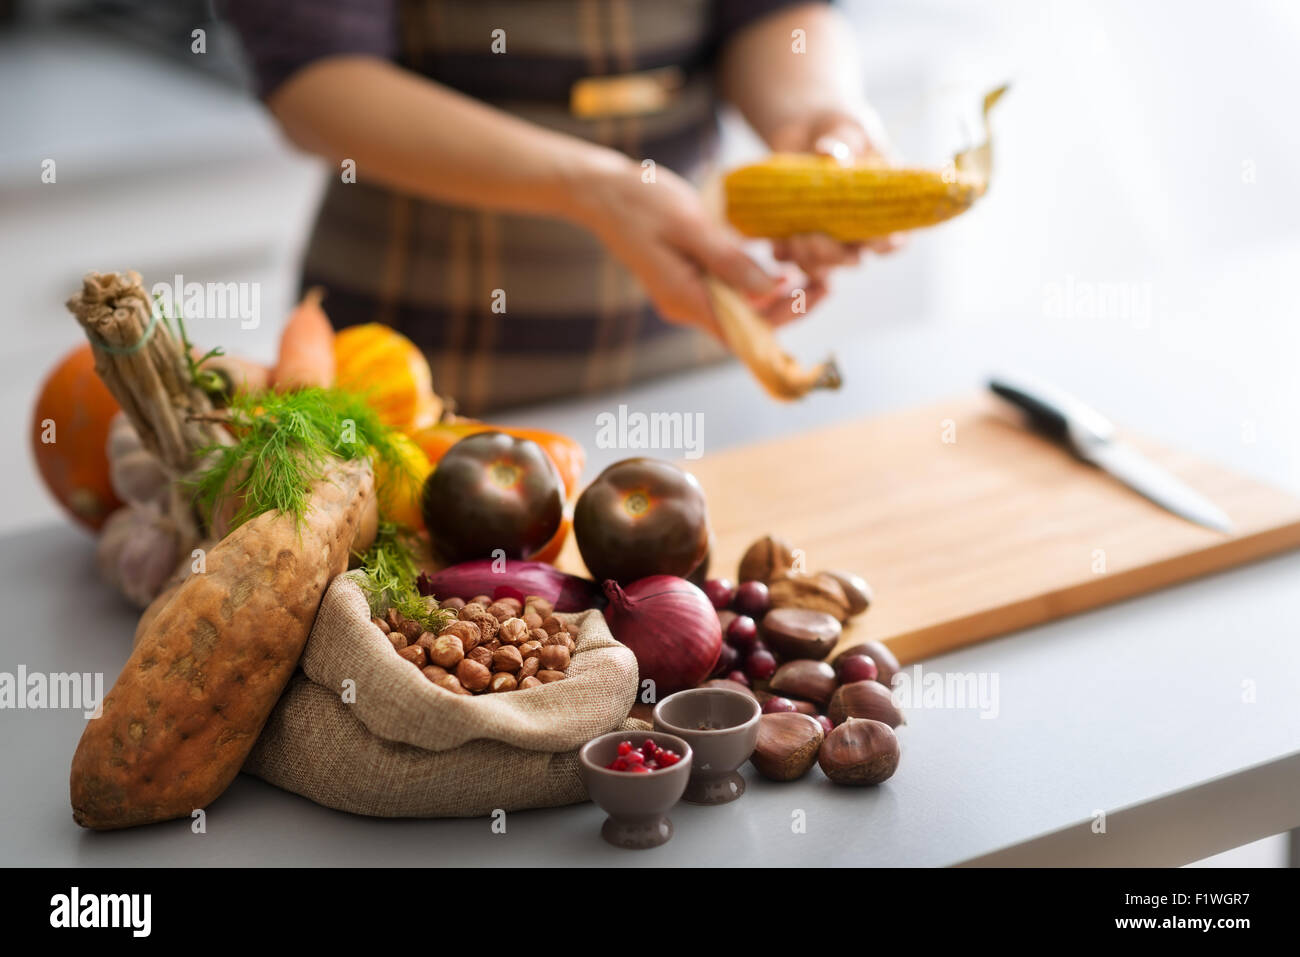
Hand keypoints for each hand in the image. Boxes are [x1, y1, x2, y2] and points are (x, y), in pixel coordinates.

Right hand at [568, 154, 822, 335]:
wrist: (601, 192)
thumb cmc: (642, 201)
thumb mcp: (692, 225)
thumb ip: (730, 261)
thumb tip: (772, 288)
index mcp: (684, 297)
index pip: (744, 329)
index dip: (785, 318)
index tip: (815, 293)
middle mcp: (684, 306)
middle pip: (746, 325)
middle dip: (788, 308)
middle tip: (825, 281)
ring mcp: (683, 296)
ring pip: (739, 311)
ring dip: (776, 297)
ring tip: (811, 273)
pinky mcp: (685, 282)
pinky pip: (726, 295)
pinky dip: (755, 285)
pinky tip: (778, 265)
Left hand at [768, 111, 906, 278]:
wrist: (807, 130)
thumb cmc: (842, 130)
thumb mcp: (848, 129)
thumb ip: (844, 143)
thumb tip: (830, 153)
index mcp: (886, 209)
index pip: (894, 239)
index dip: (885, 244)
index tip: (871, 239)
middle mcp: (859, 231)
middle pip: (853, 259)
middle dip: (834, 255)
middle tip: (814, 238)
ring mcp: (829, 238)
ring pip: (823, 266)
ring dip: (808, 259)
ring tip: (794, 240)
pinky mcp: (800, 238)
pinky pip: (792, 258)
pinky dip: (784, 255)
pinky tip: (777, 245)